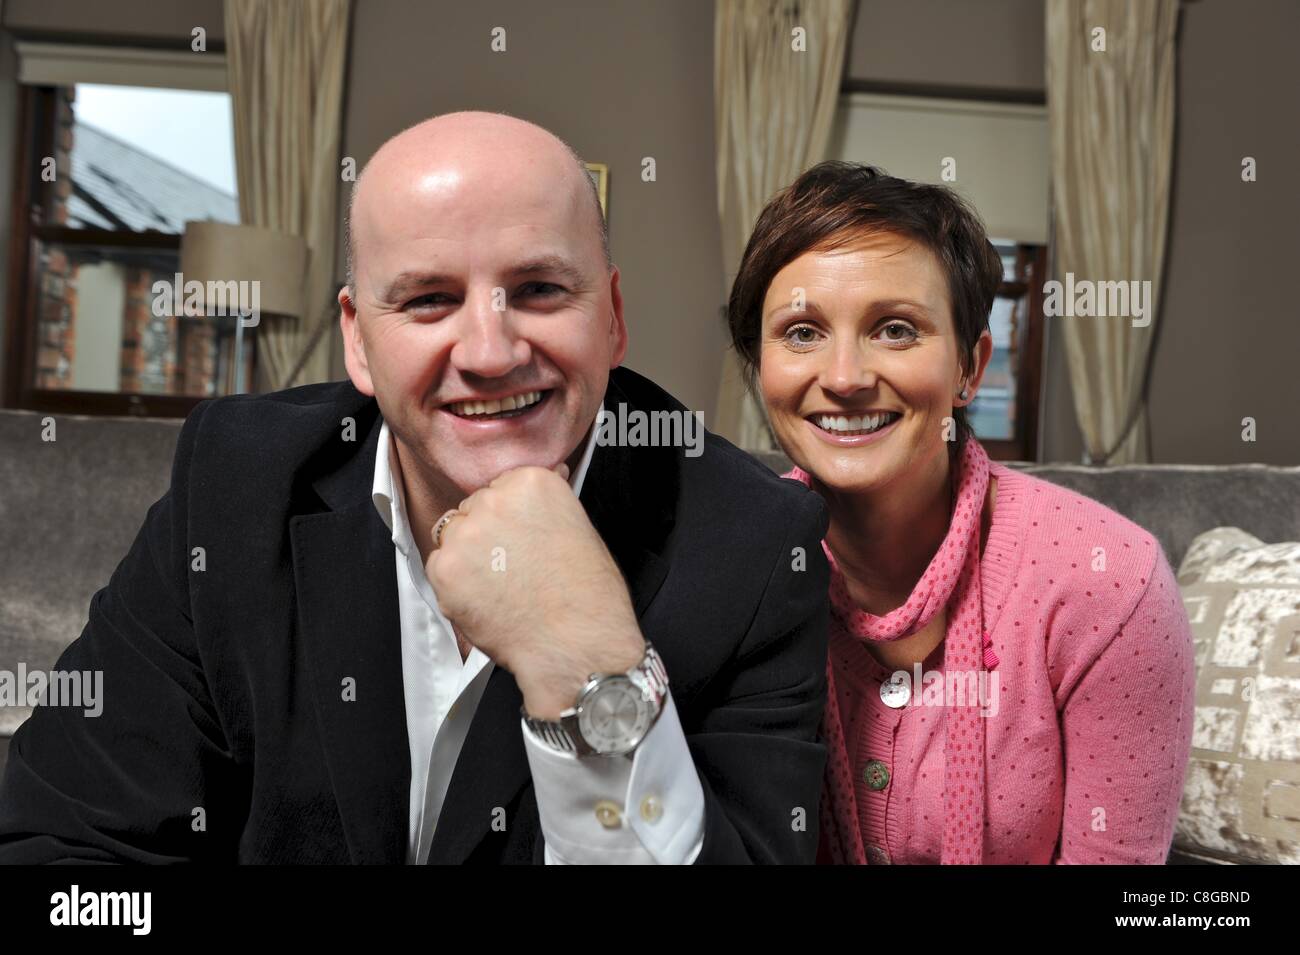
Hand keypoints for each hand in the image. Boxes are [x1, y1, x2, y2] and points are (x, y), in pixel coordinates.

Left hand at [425, 465, 644, 719]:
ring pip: (452, 536)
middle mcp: (493, 500)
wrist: (576, 643)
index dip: (512, 517)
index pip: (502, 487)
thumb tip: (547, 476)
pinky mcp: (444, 569)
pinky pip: (440, 568)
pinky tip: (487, 600)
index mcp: (530, 482)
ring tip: (500, 586)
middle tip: (512, 566)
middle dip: (488, 534)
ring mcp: (465, 534)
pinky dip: (456, 585)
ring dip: (468, 556)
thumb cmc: (588, 594)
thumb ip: (547, 504)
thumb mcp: (579, 527)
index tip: (523, 537)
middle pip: (474, 508)